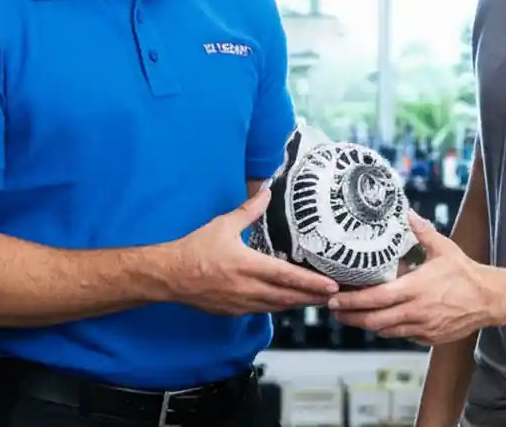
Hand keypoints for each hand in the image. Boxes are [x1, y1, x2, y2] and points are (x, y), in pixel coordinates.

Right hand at [163, 188, 339, 315]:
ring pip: (277, 307)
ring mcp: (241, 304)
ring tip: (318, 301)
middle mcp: (248, 289)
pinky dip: (279, 307)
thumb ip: (249, 210)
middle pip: (288, 297)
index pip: (287, 277)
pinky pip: (262, 311)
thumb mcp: (223, 224)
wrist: (170, 276)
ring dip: (299, 304)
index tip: (332, 286)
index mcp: (248, 266)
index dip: (312, 283)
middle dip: (313, 298)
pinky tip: (287, 303)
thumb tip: (267, 192)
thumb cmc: (195, 249)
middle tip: (335, 297)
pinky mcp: (233, 312)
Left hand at [328, 211, 496, 345]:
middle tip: (334, 311)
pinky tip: (381, 320)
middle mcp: (415, 311)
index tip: (334, 300)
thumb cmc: (465, 273)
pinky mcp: (429, 338)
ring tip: (351, 316)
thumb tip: (408, 212)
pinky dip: (388, 329)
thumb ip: (422, 231)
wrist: (489, 299)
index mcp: (414, 288)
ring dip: (366, 325)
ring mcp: (422, 328)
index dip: (351, 302)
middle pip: (373, 321)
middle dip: (350, 317)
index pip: (375, 299)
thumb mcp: (443, 248)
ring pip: (385, 331)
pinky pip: (402, 336)